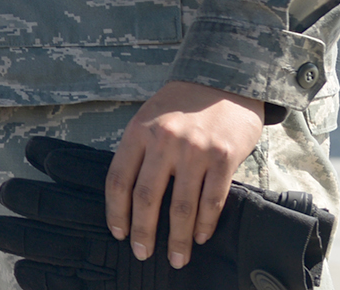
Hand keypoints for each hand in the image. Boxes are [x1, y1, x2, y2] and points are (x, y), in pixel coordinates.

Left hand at [106, 80, 264, 269]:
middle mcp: (163, 142)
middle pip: (147, 198)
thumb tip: (128, 195)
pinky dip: (204, 224)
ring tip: (176, 258)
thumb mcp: (149, 118)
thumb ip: (139, 150)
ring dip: (177, 238)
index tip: (118, 233)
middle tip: (142, 254)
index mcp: (138, 132)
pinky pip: (212, 200)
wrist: (224, 80)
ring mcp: (195, 150)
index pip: (118, 179)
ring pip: (181, 206)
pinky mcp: (224, 158)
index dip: (116, 211)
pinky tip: (199, 237)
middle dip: (143, 232)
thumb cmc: (180, 104)